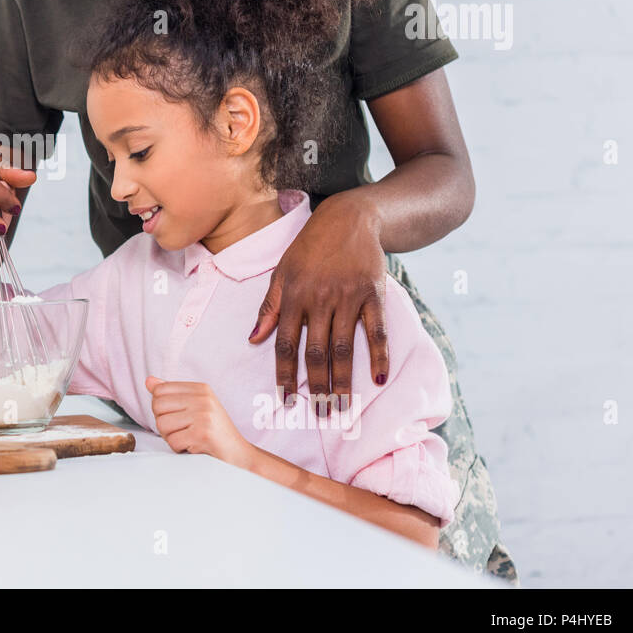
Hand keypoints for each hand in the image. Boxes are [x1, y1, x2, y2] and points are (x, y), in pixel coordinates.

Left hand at [146, 377, 253, 467]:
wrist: (240, 455)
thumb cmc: (216, 433)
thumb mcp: (196, 407)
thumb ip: (172, 394)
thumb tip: (149, 381)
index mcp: (200, 389)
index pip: (160, 390)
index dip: (161, 408)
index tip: (177, 417)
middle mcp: (203, 398)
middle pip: (157, 406)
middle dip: (164, 424)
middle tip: (182, 431)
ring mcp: (203, 415)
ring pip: (162, 425)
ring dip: (171, 437)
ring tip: (189, 438)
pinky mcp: (203, 434)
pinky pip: (172, 441)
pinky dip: (179, 448)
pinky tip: (194, 447)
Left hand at [248, 192, 389, 415]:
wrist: (348, 219)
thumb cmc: (309, 249)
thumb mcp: (282, 272)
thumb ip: (269, 307)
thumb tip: (253, 340)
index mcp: (293, 296)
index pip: (286, 344)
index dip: (285, 374)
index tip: (285, 400)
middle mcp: (319, 299)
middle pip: (315, 352)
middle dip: (316, 386)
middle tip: (320, 413)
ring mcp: (348, 297)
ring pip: (344, 346)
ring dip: (343, 379)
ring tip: (343, 406)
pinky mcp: (373, 293)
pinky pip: (376, 330)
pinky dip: (378, 355)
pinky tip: (378, 379)